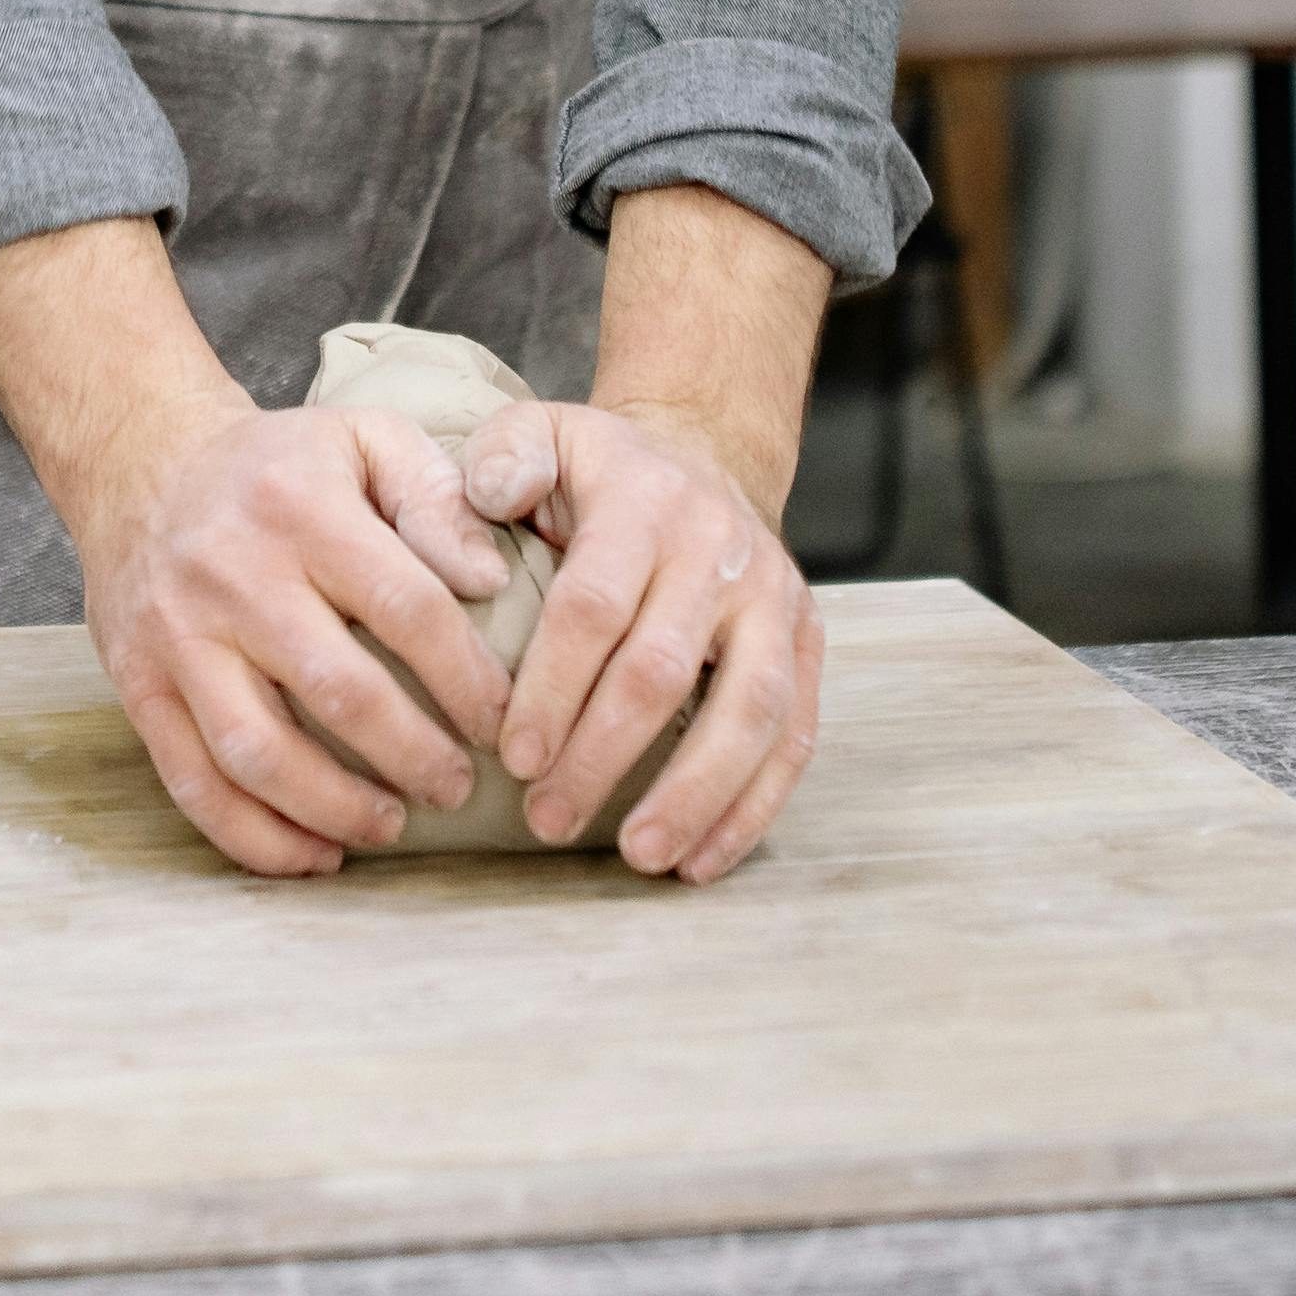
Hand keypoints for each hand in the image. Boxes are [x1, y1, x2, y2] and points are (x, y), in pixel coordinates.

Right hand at [72, 395, 527, 876]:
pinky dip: (256, 838)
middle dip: (413, 756)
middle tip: (458, 787)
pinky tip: (314, 852)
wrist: (142, 465)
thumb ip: (436, 497)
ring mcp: (178, 638)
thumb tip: (488, 580)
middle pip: (337, 692)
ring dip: (336, 808)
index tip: (503, 721)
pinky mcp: (139, 687)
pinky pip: (195, 784)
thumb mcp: (364, 438)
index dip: (465, 678)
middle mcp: (232, 575)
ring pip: (258, 754)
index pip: (404, 606)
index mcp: (301, 508)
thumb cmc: (278, 466)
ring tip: (392, 826)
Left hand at [454, 393, 823, 881]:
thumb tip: (488, 498)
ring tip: (639, 856)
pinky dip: (752, 807)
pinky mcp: (807, 645)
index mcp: (644, 504)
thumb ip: (502, 457)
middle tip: (548, 820)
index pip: (594, 606)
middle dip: (602, 756)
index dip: (553, 688)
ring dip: (693, 795)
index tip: (514, 757)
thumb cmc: (602, 472)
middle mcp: (720, 552)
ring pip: (748, 712)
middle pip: (662, 670)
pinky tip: (702, 861)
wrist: (706, 456)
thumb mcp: (544, 434)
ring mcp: (774, 602)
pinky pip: (793, 736)